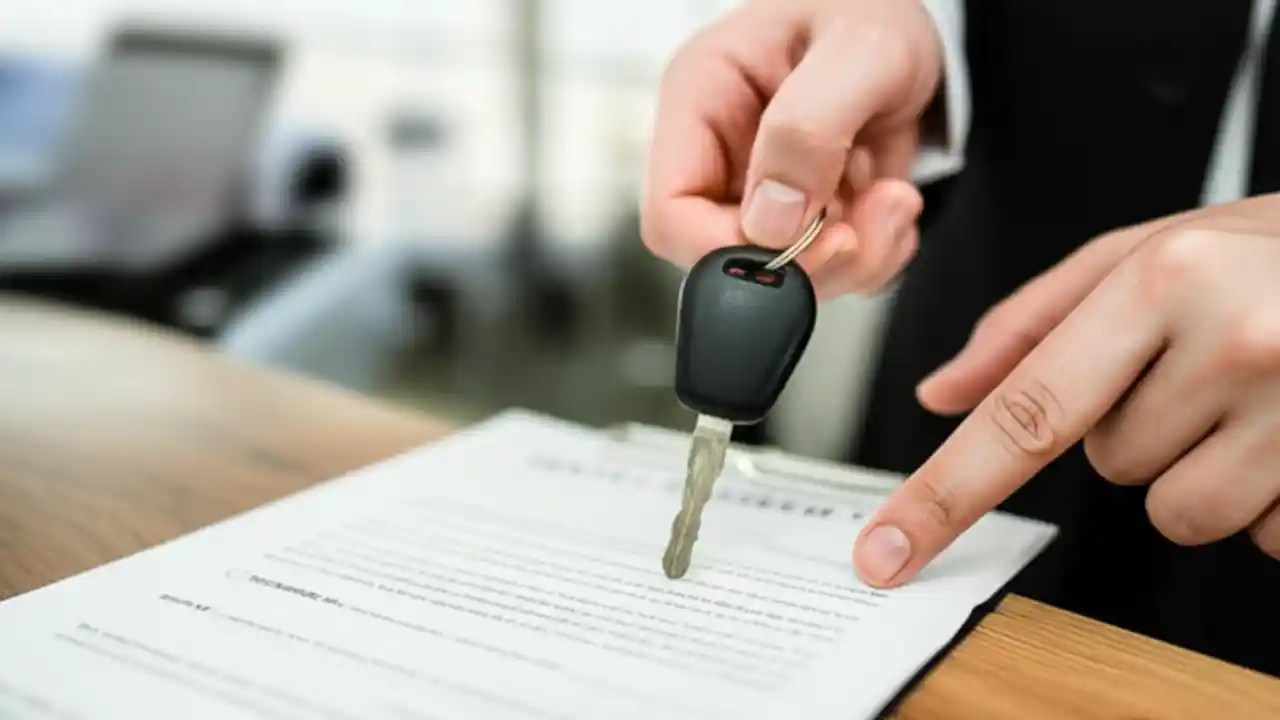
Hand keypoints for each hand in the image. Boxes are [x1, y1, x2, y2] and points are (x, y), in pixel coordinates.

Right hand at [642, 0, 941, 298]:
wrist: (916, 24)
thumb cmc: (874, 11)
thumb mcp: (858, 52)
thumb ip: (808, 129)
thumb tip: (771, 221)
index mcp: (699, 97)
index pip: (670, 212)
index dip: (729, 249)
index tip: (809, 241)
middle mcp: (718, 151)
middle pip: (723, 255)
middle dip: (806, 259)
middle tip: (864, 227)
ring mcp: (757, 187)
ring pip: (779, 273)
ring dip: (851, 256)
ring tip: (892, 199)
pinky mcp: (800, 212)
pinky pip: (824, 268)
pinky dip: (872, 254)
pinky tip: (890, 202)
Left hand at [853, 195, 1279, 586]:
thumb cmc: (1272, 252)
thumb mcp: (1150, 251)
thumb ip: (1033, 324)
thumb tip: (943, 394)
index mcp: (1165, 278)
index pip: (1026, 413)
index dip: (944, 495)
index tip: (889, 553)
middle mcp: (1234, 342)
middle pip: (1109, 465)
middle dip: (1142, 426)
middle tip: (1206, 366)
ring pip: (1178, 512)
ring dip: (1203, 470)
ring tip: (1255, 397)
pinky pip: (1262, 533)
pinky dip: (1268, 496)